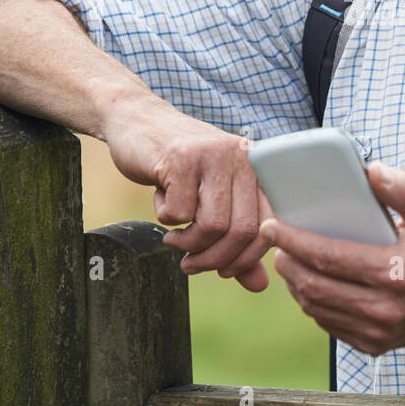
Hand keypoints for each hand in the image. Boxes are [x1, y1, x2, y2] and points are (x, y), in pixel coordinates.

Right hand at [101, 95, 274, 290]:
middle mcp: (242, 158)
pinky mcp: (181, 158)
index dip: (247, 258)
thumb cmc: (178, 165)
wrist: (136, 120)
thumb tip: (259, 285)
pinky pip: (179, 213)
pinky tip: (161, 202)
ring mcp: (213, 156)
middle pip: (241, 231)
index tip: (224, 270)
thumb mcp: (211, 200)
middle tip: (191, 264)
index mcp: (257, 168)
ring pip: (213, 225)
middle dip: (214, 259)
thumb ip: (236, 242)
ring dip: (189, 244)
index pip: (268, 226)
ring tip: (174, 239)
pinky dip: (166, 219)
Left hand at [259, 161, 404, 354]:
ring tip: (290, 260)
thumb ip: (403, 189)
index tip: (274, 227)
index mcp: (395, 272)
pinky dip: (313, 303)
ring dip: (295, 284)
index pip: (329, 257)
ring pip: (317, 308)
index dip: (294, 241)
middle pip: (315, 286)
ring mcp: (379, 332)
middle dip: (287, 262)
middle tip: (278, 243)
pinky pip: (330, 324)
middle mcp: (385, 308)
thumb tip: (372, 170)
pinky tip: (311, 284)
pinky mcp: (375, 345)